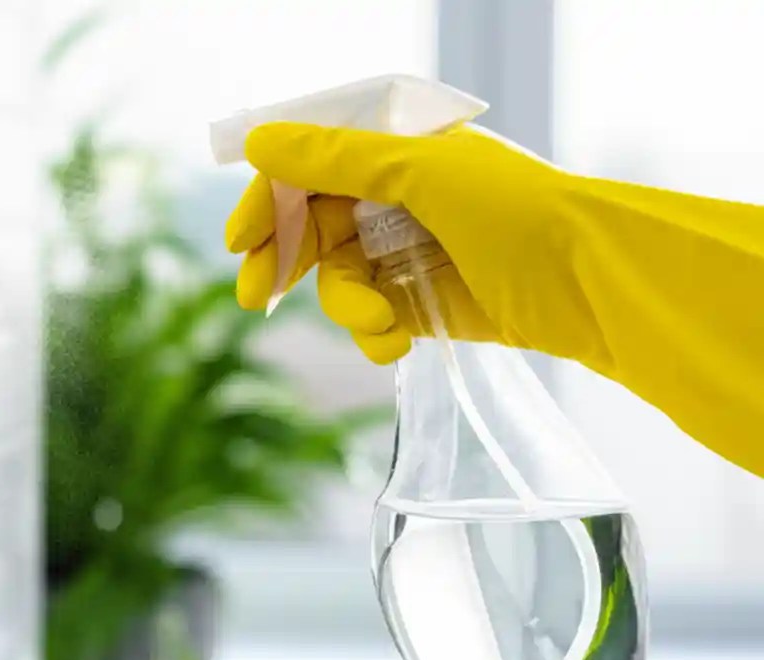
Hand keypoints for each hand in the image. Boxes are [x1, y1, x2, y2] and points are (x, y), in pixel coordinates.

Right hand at [226, 122, 568, 363]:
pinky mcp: (424, 302)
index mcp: (398, 150)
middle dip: (286, 262)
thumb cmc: (516, 211)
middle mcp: (399, 195)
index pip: (310, 168)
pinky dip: (372, 334)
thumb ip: (335, 158)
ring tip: (378, 321)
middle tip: (255, 296)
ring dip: (344, 303)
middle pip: (312, 226)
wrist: (595, 283)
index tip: (241, 241)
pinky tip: (393, 342)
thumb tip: (257, 141)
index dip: (269, 200)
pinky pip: (370, 317)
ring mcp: (410, 250)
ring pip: (338, 278)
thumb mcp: (420, 172)